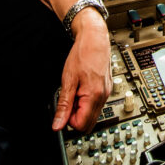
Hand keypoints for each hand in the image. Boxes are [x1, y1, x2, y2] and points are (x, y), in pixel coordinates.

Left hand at [52, 9, 111, 132]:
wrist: (95, 38)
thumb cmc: (82, 54)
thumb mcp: (68, 80)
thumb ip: (63, 106)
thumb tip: (58, 125)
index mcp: (94, 96)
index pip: (81, 125)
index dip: (68, 120)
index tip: (63, 108)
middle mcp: (103, 97)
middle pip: (88, 124)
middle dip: (75, 117)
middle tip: (68, 100)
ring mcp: (106, 93)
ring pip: (92, 114)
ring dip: (80, 108)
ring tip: (74, 90)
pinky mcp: (106, 89)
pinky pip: (96, 104)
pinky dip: (86, 101)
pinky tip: (81, 87)